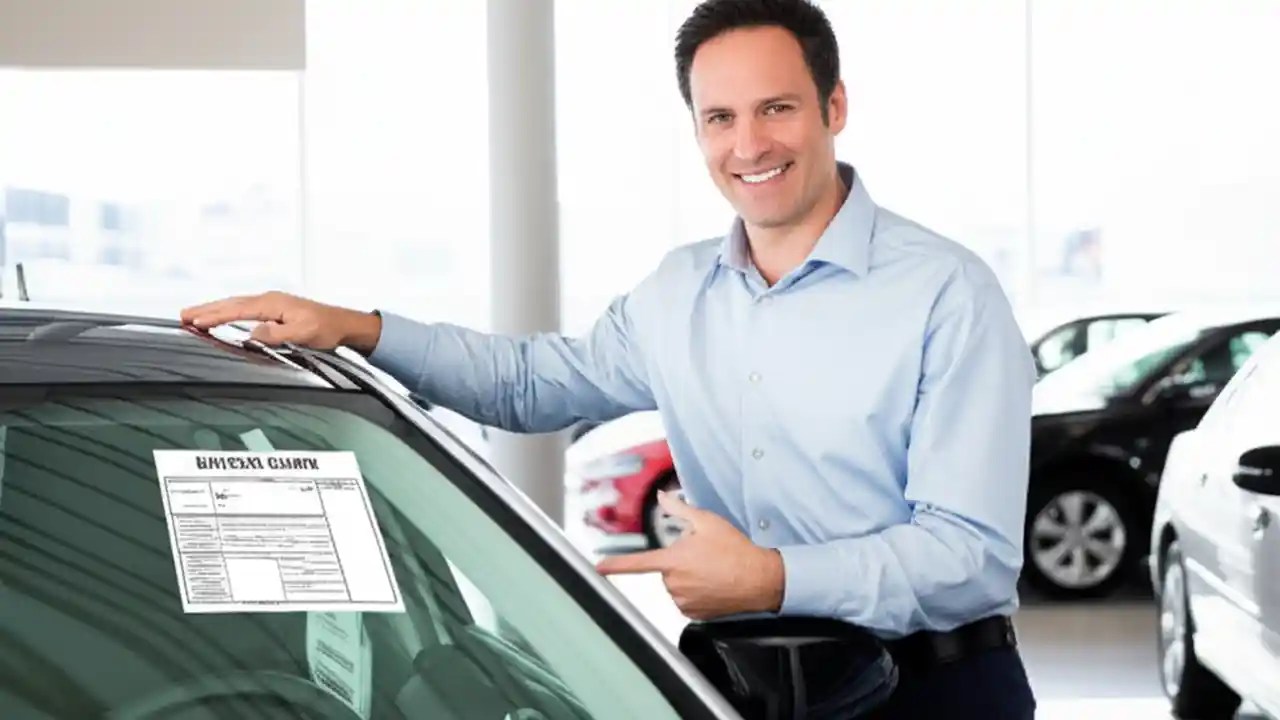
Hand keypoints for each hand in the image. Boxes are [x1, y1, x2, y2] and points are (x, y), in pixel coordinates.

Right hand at [180, 291, 380, 352]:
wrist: (345, 323)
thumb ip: (276, 334)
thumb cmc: (327, 328)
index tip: (194, 321)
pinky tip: (221, 316)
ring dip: (214, 309)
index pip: (236, 309)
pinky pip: (244, 309)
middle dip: (205, 309)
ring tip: (193, 315)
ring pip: (236, 305)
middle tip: (181, 316)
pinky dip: (228, 311)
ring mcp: (272, 303)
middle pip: (230, 303)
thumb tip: (251, 333)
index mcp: (273, 303)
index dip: (214, 316)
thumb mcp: (303, 333)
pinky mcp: (275, 310)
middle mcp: (269, 299)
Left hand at [596, 490, 784, 620]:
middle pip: (665, 571)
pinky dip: (694, 592)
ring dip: (687, 578)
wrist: (759, 580)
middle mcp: (675, 583)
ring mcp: (684, 601)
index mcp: (674, 561)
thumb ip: (679, 509)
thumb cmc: (735, 550)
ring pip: (675, 586)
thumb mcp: (708, 522)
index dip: (616, 565)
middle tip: (703, 556)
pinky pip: (685, 600)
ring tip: (711, 570)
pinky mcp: (693, 614)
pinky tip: (712, 585)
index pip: (638, 564)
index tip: (599, 568)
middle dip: (678, 562)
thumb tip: (661, 497)